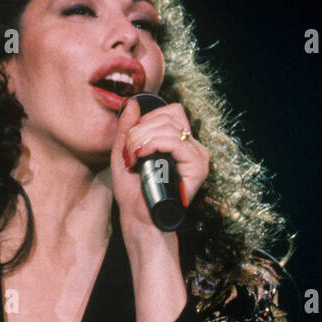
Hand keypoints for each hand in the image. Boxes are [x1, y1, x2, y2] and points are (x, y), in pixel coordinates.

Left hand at [110, 97, 209, 243]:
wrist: (139, 218)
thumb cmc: (133, 192)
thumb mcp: (124, 153)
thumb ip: (127, 127)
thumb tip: (134, 103)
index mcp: (180, 143)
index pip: (170, 113)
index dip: (146, 120)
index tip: (132, 143)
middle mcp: (192, 147)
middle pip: (169, 116)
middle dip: (140, 130)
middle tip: (129, 153)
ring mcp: (197, 157)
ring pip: (170, 127)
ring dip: (143, 138)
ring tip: (133, 158)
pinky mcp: (198, 167)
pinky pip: (176, 142)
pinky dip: (154, 144)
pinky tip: (142, 156)